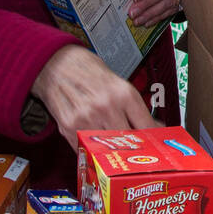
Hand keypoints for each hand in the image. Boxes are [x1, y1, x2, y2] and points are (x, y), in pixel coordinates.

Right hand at [31, 45, 156, 150]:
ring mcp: (87, 119)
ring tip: (114, 146)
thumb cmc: (88, 71)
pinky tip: (95, 142)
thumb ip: (134, 106)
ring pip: (107, 148)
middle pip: (128, 141)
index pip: (146, 126)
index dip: (153, 137)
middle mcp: (106, 107)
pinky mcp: (69, 127)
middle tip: (135, 147)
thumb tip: (152, 126)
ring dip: (112, 149)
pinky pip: (87, 147)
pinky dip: (93, 148)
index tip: (155, 141)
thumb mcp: (119, 83)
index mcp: (123, 94)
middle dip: (133, 146)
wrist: (57, 64)